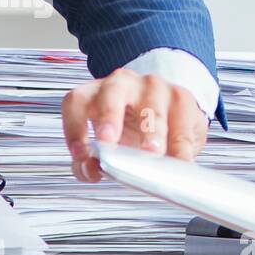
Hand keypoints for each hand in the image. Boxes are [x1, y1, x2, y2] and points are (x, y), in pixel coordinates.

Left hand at [61, 69, 207, 182]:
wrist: (166, 113)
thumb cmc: (129, 129)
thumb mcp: (107, 144)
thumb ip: (91, 161)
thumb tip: (92, 171)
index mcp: (96, 93)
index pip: (76, 102)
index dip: (73, 127)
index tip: (79, 154)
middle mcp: (122, 84)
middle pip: (111, 94)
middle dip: (108, 118)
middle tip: (108, 141)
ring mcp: (154, 87)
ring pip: (151, 107)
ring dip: (151, 132)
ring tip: (151, 153)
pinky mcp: (181, 98)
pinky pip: (181, 123)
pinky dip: (180, 147)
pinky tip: (179, 162)